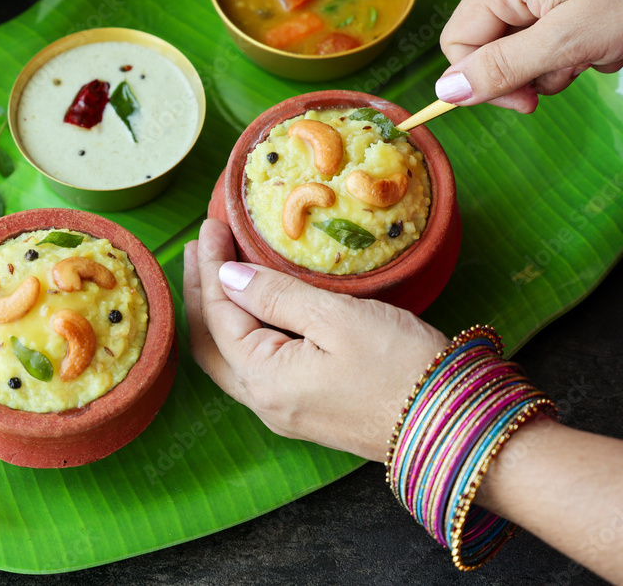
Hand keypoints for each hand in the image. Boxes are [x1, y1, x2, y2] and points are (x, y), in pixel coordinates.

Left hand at [182, 219, 448, 460]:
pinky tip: (254, 310)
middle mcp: (264, 402)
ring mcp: (284, 411)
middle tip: (199, 248)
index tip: (210, 227)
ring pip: (230, 358)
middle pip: (211, 342)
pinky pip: (255, 368)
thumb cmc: (403, 367)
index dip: (210, 268)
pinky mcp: (306, 411)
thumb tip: (227, 276)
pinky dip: (243, 333)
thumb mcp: (338, 318)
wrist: (455, 426)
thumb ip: (276, 295)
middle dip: (201, 292)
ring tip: (216, 273)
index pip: (218, 315)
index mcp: (264, 378)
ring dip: (219, 314)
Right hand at [436, 0, 622, 112]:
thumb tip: (446, 92)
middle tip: (574, 67)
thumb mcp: (568, 42)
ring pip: (523, 32)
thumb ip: (502, 69)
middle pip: (492, 38)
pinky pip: (549, 14)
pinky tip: (603, 30)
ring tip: (598, 45)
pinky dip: (573, 33)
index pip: (460, 43)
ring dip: (558, 54)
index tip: (527, 102)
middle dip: (533, 65)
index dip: (485, 81)